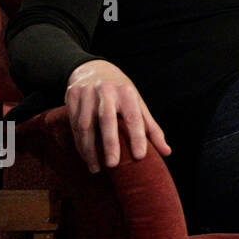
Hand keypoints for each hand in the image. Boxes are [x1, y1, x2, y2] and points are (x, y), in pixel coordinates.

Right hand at [65, 59, 170, 173]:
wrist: (94, 70)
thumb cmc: (121, 93)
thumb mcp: (138, 104)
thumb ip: (151, 129)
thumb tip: (167, 152)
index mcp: (127, 92)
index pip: (134, 116)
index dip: (137, 136)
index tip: (140, 156)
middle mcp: (106, 90)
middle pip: (107, 119)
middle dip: (110, 143)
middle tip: (113, 165)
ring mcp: (87, 92)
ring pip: (86, 125)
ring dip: (90, 149)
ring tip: (96, 168)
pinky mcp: (72, 96)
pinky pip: (73, 124)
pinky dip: (79, 143)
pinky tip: (86, 156)